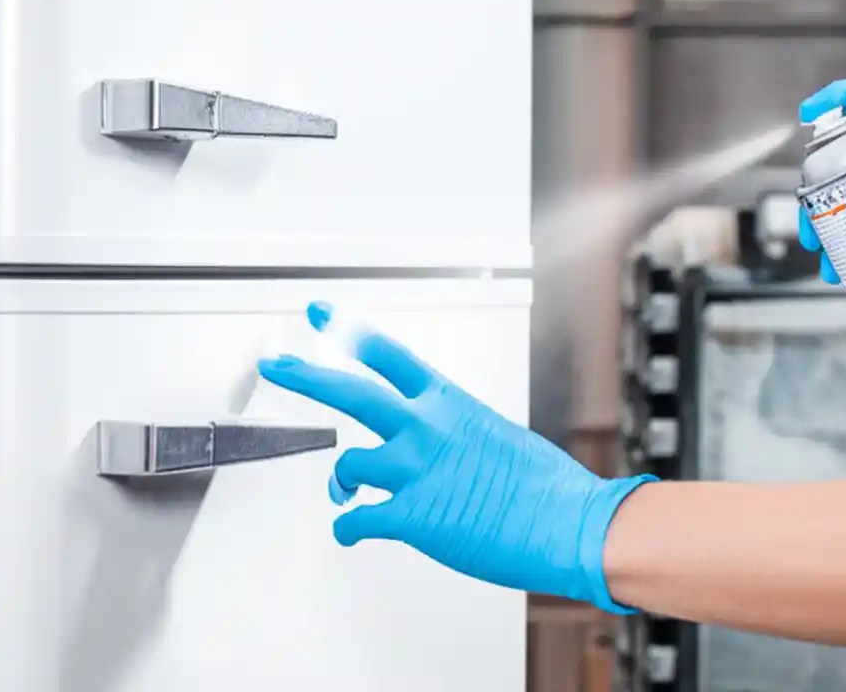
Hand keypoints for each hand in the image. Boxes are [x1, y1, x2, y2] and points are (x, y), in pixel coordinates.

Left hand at [258, 302, 655, 612]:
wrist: (569, 524)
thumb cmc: (547, 487)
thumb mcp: (501, 437)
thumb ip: (459, 434)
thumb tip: (444, 448)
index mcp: (450, 404)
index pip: (388, 356)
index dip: (348, 331)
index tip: (322, 314)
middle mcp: (426, 429)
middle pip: (349, 392)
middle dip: (304, 375)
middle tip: (275, 364)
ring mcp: (416, 471)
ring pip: (345, 466)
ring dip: (340, 482)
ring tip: (344, 493)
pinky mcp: (412, 517)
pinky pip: (356, 520)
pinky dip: (348, 528)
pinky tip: (351, 531)